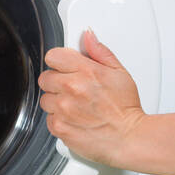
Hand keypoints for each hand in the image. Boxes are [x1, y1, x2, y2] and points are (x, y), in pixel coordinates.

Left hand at [38, 28, 143, 165]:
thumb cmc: (126, 109)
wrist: (129, 138)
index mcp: (86, 71)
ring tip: (76, 107)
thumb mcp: (120, 73)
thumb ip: (100, 52)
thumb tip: (88, 36)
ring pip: (45, 99)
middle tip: (74, 90)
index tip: (66, 68)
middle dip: (57, 82)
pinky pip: (49, 119)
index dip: (60, 62)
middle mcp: (72, 88)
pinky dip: (59, 120)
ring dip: (57, 102)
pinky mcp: (59, 127)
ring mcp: (63, 109)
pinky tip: (75, 119)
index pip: (53, 56)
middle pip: (45, 77)